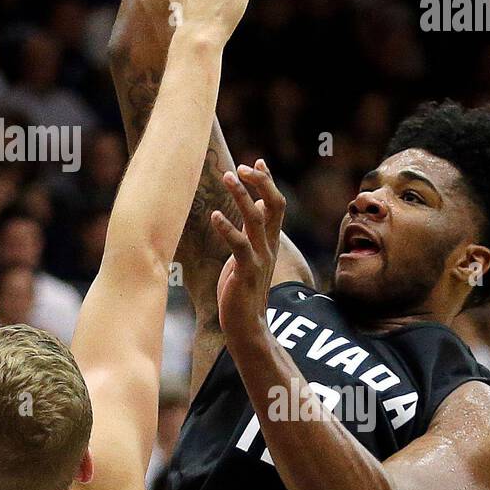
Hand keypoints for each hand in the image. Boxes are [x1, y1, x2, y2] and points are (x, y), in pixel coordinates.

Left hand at [212, 161, 285, 346]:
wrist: (248, 328)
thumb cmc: (242, 293)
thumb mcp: (248, 258)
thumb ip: (251, 236)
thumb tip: (254, 209)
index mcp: (269, 243)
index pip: (275, 205)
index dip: (267, 182)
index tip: (257, 162)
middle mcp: (269, 247)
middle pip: (274, 205)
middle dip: (260, 182)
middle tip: (242, 166)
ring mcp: (260, 259)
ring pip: (256, 218)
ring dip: (242, 195)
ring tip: (228, 176)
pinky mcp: (246, 272)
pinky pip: (240, 245)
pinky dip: (228, 228)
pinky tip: (215, 215)